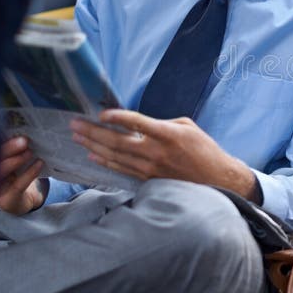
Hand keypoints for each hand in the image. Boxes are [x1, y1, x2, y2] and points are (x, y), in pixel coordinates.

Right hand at [0, 136, 44, 214]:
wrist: (24, 201)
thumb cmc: (18, 175)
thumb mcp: (15, 161)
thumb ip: (16, 149)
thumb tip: (24, 132)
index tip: (13, 131)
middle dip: (8, 148)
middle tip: (24, 140)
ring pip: (2, 172)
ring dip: (17, 160)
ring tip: (30, 152)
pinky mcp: (8, 199)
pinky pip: (19, 185)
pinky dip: (30, 173)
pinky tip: (39, 163)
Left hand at [70, 109, 257, 197]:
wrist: (217, 180)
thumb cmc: (205, 150)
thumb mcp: (188, 127)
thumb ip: (162, 124)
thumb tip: (139, 124)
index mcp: (168, 134)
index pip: (137, 123)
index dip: (117, 117)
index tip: (101, 113)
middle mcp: (156, 152)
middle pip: (118, 141)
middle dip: (93, 131)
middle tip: (75, 123)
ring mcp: (150, 168)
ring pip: (115, 156)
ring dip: (94, 145)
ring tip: (77, 136)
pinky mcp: (148, 179)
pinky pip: (121, 169)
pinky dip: (105, 161)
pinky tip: (92, 154)